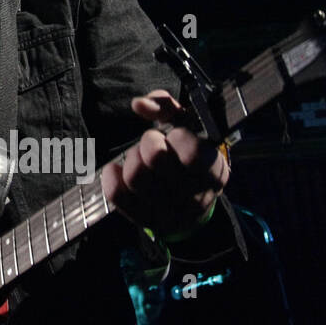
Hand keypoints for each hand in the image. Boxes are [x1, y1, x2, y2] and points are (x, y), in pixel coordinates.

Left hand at [101, 90, 228, 237]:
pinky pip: (116, 194)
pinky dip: (111, 175)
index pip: (192, 153)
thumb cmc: (189, 157)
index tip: (177, 135)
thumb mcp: (190, 128)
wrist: (191, 205)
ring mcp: (169, 213)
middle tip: (153, 142)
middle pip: (155, 158)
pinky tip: (118, 169)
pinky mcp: (144, 220)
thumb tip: (139, 104)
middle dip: (149, 141)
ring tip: (140, 157)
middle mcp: (194, 197)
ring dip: (132, 157)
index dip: (178, 137)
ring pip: (134, 176)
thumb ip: (168, 106)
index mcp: (214, 171)